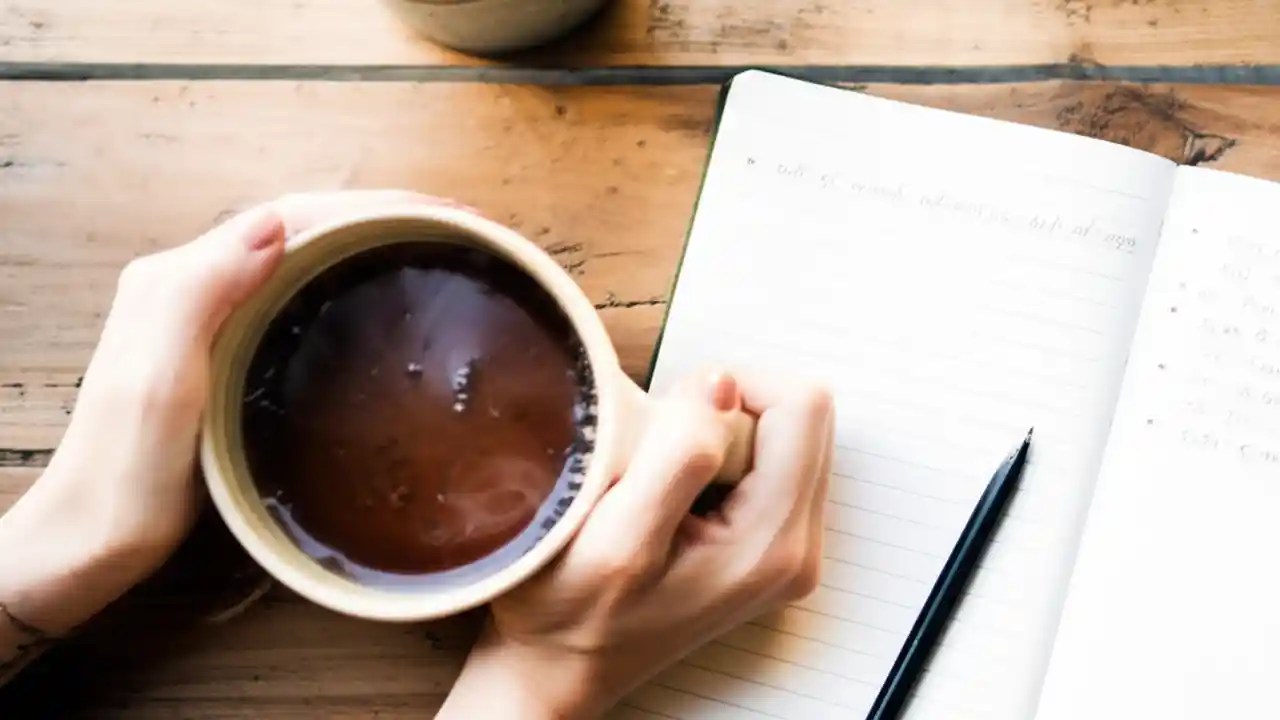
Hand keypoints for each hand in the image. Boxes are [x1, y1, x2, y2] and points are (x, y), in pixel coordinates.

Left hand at [0, 190, 462, 636]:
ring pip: (307, 258)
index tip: (451, 217)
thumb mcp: (157, 378)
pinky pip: (299, 295)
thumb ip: (203, 289)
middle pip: (307, 228)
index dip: (377, 207)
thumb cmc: (127, 472)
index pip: (297, 216)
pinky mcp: (228, 352)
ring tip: (441, 251)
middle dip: (387, 217)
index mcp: (183, 276)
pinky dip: (350, 281)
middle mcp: (198, 283)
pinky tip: (383, 300)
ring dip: (373, 243)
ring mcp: (213, 317)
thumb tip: (279, 220)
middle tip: (464, 231)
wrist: (92, 539)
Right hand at [439, 372, 832, 718]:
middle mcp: (797, 546)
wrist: (560, 667)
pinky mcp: (769, 541)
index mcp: (771, 542)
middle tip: (659, 455)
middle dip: (726, 410)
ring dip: (717, 433)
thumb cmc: (571, 614)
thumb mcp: (611, 538)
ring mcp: (787, 546)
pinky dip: (715, 454)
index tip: (670, 424)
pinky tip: (669, 495)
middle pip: (801, 415)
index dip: (731, 388)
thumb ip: (677, 457)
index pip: (802, 404)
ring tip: (658, 480)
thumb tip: (722, 385)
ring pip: (783, 432)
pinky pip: (765, 457)